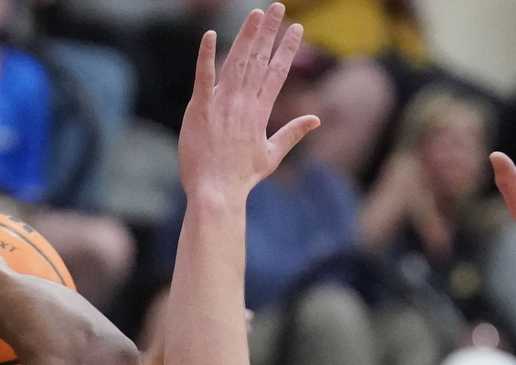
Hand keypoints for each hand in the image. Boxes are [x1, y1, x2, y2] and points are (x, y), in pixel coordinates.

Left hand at [178, 4, 319, 201]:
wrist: (216, 193)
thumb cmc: (241, 178)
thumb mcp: (271, 155)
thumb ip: (292, 133)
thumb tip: (316, 119)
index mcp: (261, 112)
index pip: (277, 72)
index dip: (287, 48)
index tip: (296, 28)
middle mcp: (244, 103)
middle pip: (259, 60)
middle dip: (269, 32)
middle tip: (277, 7)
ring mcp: (222, 105)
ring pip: (236, 62)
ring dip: (247, 36)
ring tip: (257, 14)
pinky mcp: (199, 110)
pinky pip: (203, 78)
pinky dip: (206, 57)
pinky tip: (210, 35)